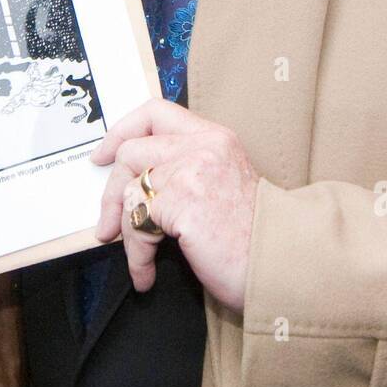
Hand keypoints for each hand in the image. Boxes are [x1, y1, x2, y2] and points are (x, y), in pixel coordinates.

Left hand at [92, 99, 258, 313]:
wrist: (282, 262)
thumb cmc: (252, 236)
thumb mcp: (221, 184)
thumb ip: (185, 169)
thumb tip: (131, 183)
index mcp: (214, 137)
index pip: (155, 111)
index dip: (122, 130)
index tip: (104, 156)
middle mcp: (203, 146)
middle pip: (131, 151)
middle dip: (111, 193)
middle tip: (107, 225)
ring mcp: (193, 171)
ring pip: (131, 191)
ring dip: (127, 231)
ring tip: (138, 258)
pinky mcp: (183, 202)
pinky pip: (138, 224)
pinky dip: (137, 255)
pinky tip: (146, 274)